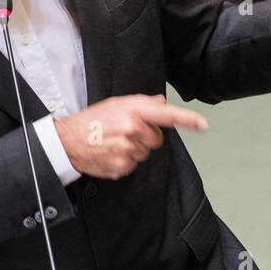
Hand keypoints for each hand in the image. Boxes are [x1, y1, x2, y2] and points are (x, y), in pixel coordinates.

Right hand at [54, 94, 206, 179]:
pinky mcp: (122, 167)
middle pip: (157, 138)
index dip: (187, 120)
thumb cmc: (92, 120)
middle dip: (146, 136)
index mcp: (133, 111)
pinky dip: (126, 160)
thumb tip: (162, 103)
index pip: (167, 115)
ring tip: (115, 142)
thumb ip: (142, 103)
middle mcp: (133, 130)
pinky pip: (134, 165)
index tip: (203, 125)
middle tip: (125, 132)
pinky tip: (111, 153)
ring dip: (135, 149)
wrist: (67, 141)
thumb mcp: (117, 104)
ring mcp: (127, 150)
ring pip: (146, 153)